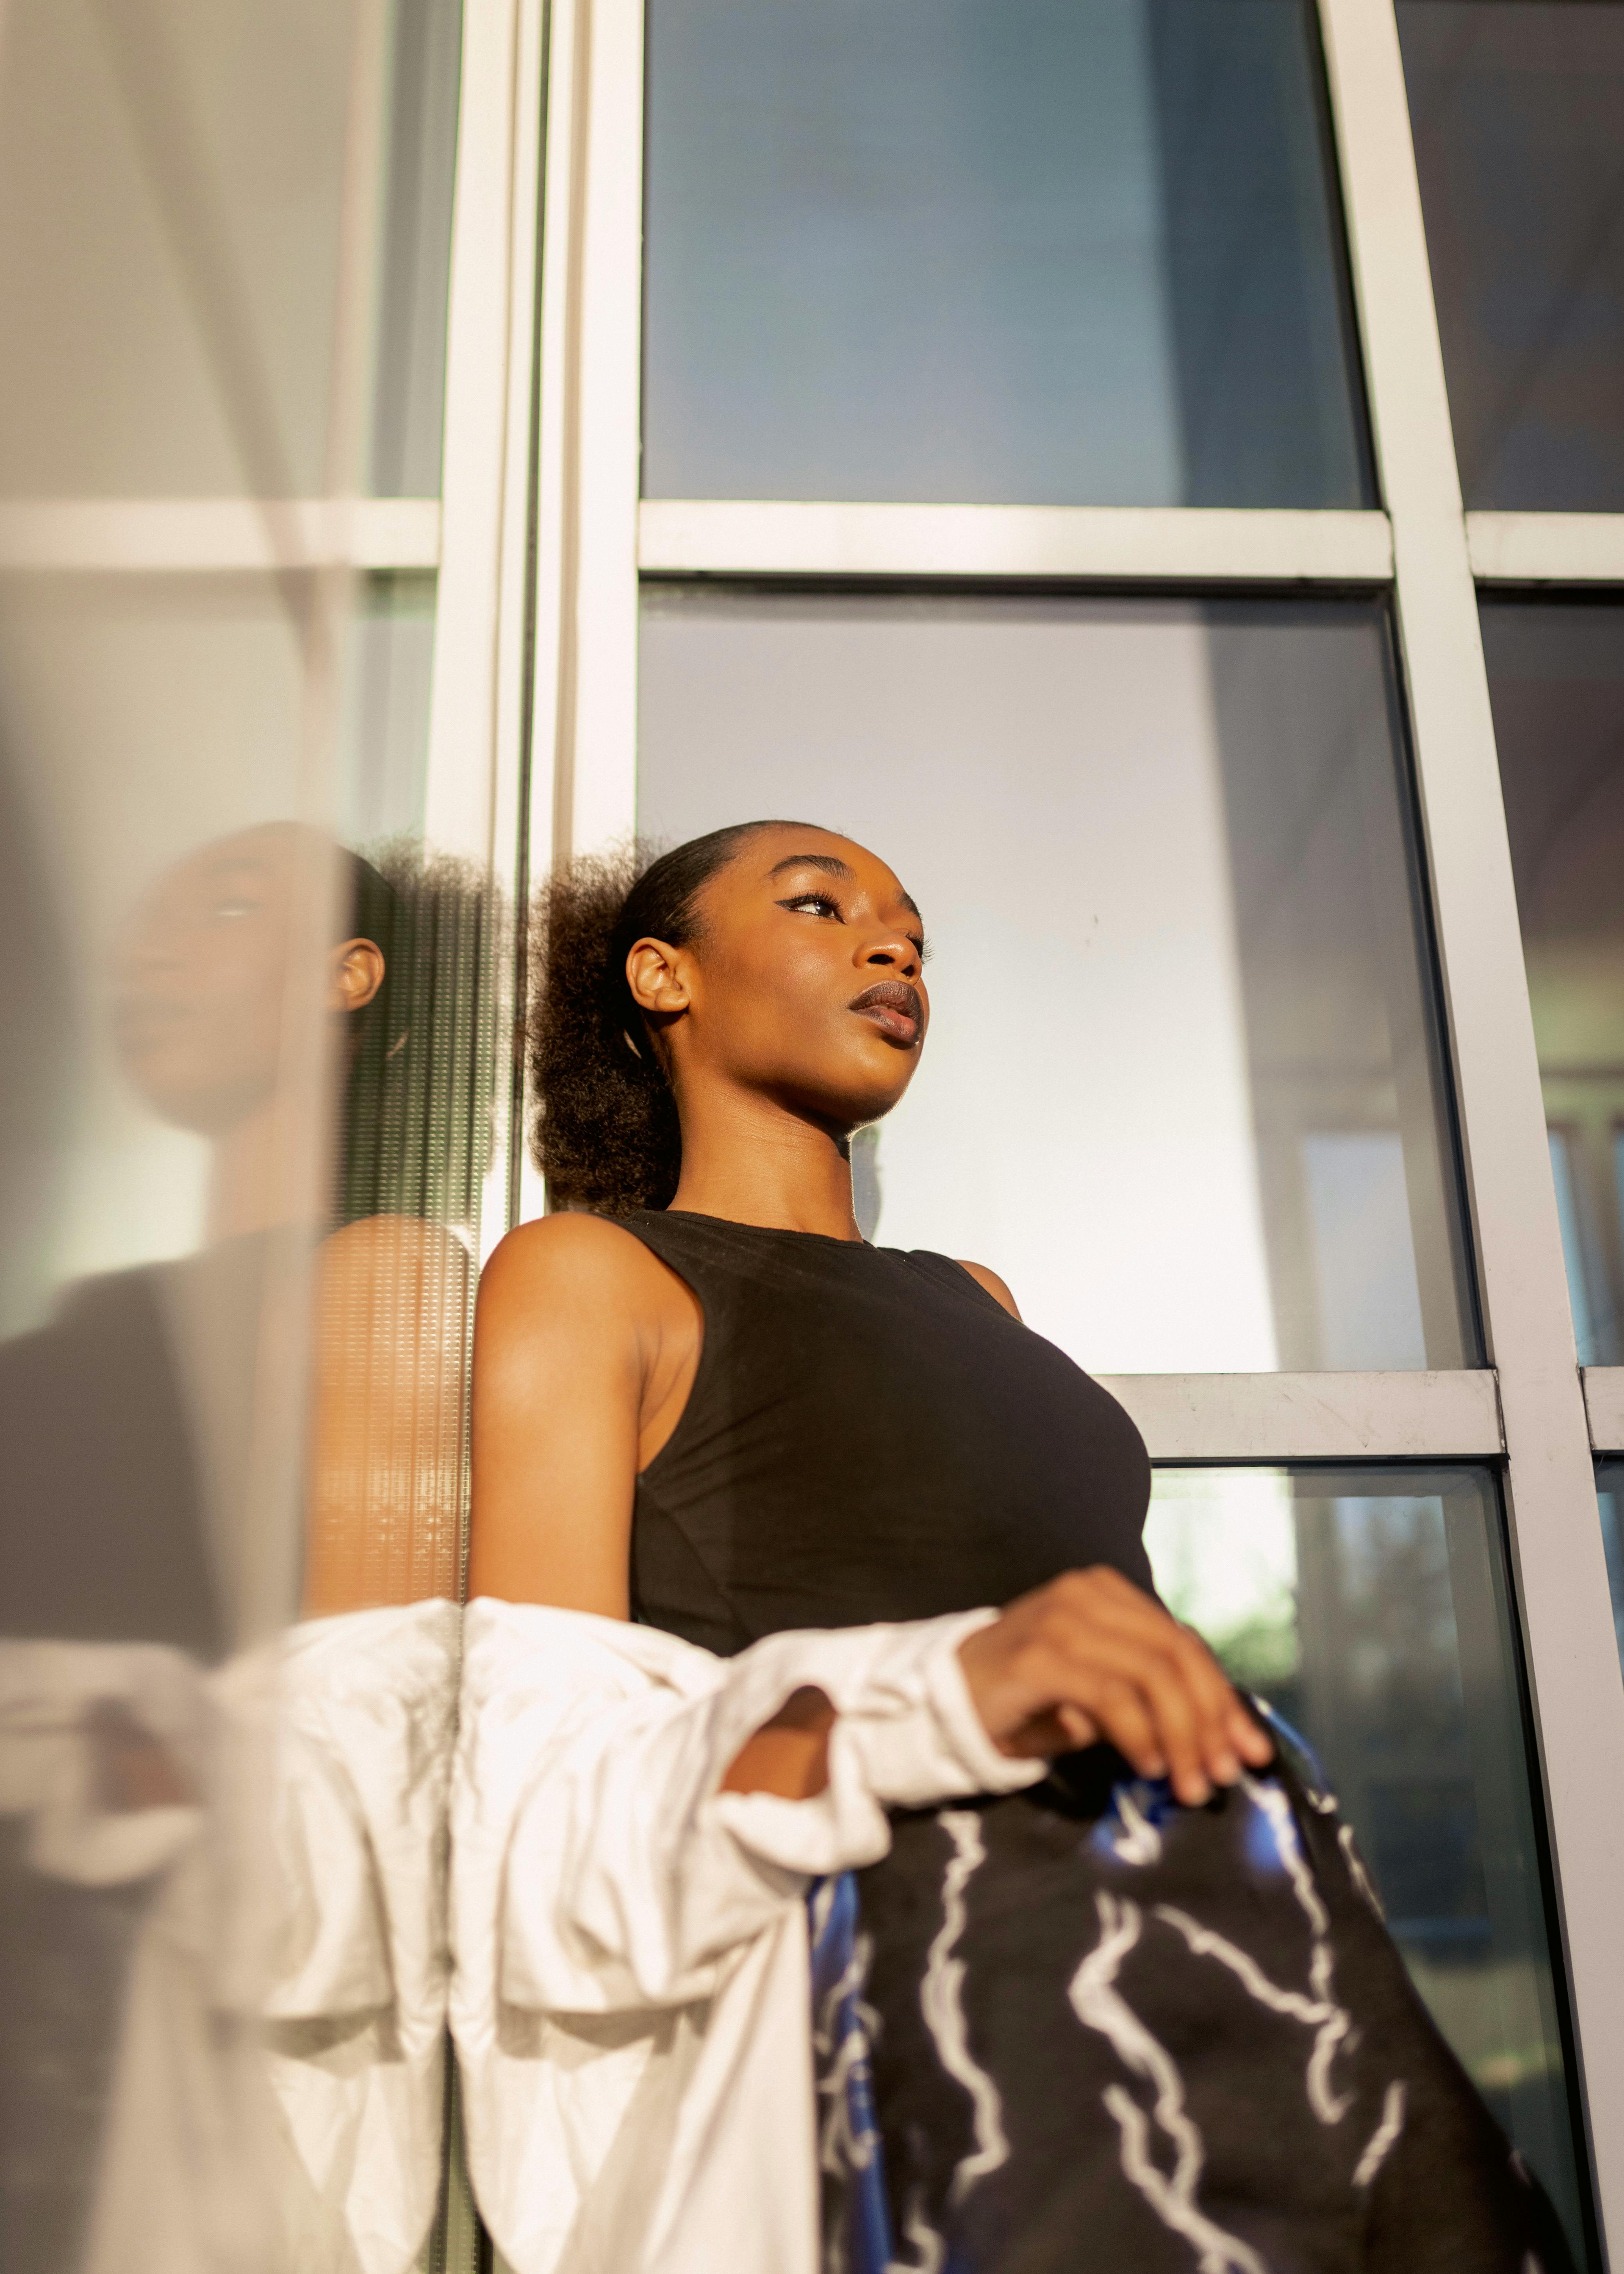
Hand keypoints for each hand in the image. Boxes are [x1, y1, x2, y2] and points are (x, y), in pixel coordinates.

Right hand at [957, 1567, 1273, 1806]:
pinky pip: (1111, 1695)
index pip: (1183, 1643)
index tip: (1251, 1751)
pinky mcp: (1040, 1655)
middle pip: (1177, 1654)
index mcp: (1107, 1593)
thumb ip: (1150, 1698)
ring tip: (1191, 1785)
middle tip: (1223, 1777)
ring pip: (1153, 1673)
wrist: (942, 1698)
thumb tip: (1222, 1738)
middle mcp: (1088, 1594)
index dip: (1223, 1698)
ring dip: (1183, 1736)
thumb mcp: (1098, 1693)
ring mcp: (1062, 1619)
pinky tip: (1149, 1767)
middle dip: (1211, 1720)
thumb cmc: (1025, 1700)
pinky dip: (1140, 1734)